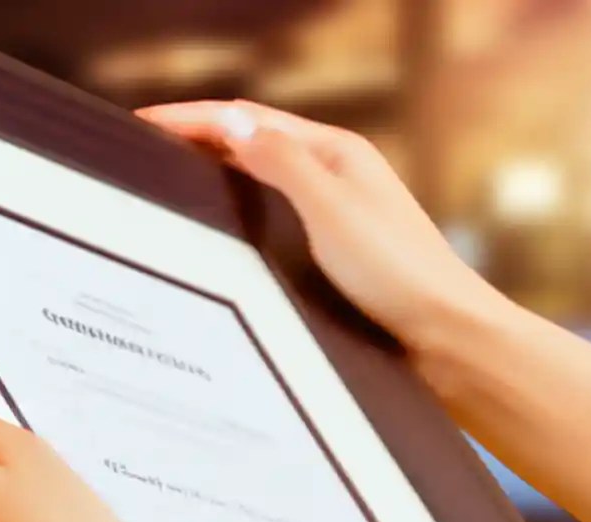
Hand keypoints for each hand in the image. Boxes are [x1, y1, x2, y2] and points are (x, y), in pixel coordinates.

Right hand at [137, 100, 512, 353]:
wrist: (447, 337)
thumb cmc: (399, 273)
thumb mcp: (331, 210)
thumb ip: (281, 163)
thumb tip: (231, 124)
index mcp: (336, 153)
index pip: (248, 119)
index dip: (192, 117)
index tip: (143, 121)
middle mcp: (336, 175)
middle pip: (253, 143)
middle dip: (199, 140)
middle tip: (145, 151)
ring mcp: (337, 213)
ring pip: (263, 181)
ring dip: (218, 174)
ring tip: (171, 183)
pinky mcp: (337, 252)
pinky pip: (274, 218)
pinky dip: (241, 211)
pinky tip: (222, 233)